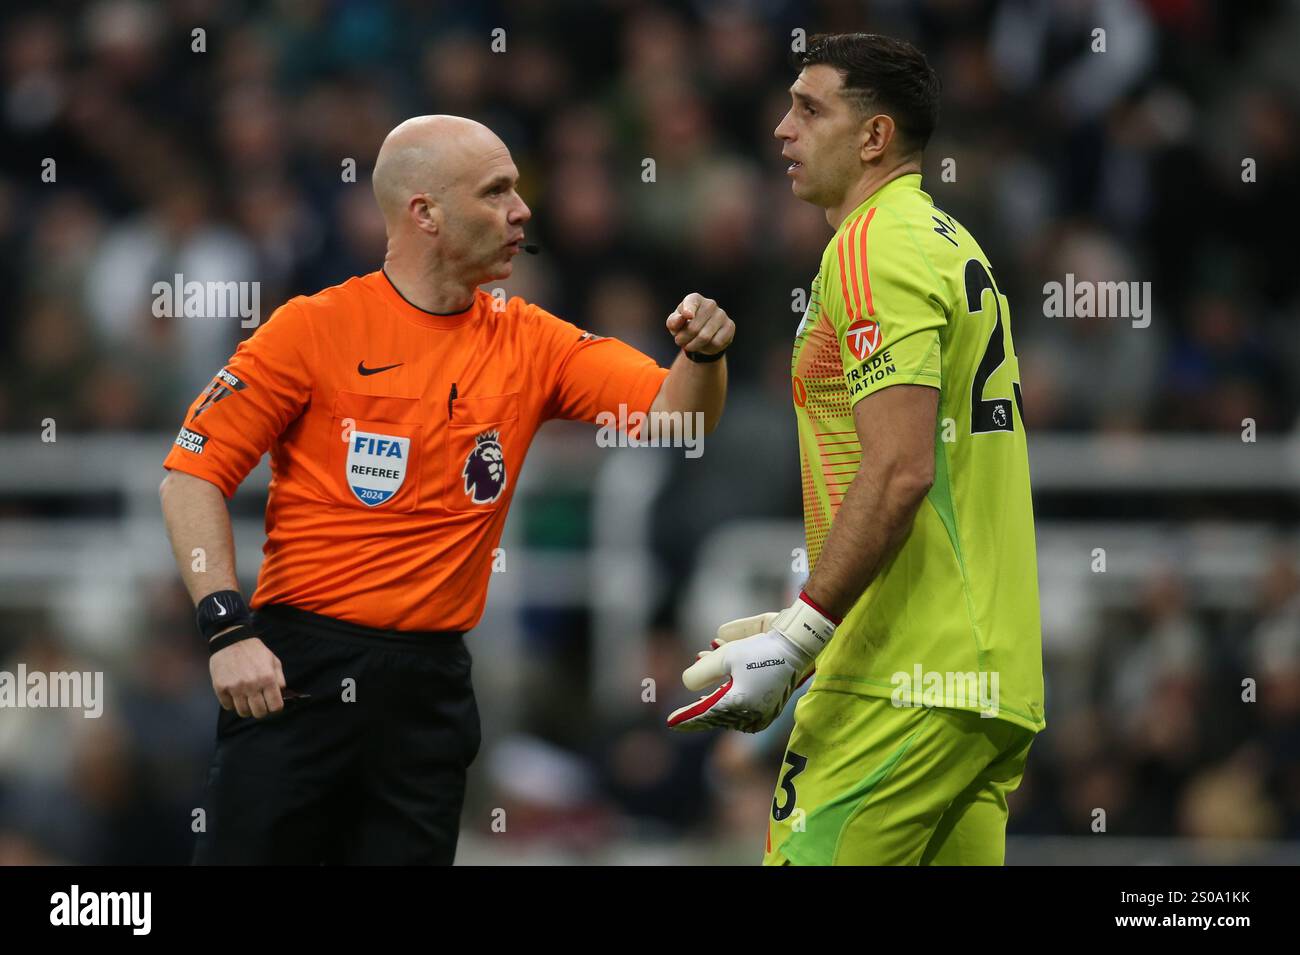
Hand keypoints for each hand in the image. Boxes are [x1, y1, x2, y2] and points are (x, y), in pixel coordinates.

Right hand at [209, 630, 285, 718]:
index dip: (275, 707)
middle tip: (259, 703)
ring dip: (246, 709)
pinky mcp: (221, 688)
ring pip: (243, 712)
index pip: (275, 707)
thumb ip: (280, 679)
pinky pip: (227, 706)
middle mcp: (252, 685)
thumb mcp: (273, 661)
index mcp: (268, 678)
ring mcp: (235, 688)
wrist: (231, 640)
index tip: (272, 704)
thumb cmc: (254, 651)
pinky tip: (234, 694)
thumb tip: (281, 695)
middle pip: (259, 713)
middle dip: (261, 710)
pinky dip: (231, 704)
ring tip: (246, 699)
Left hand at [666, 293, 734, 356]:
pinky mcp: (730, 326)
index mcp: (694, 299)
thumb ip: (674, 321)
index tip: (688, 316)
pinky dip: (707, 348)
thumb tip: (681, 318)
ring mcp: (721, 314)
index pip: (691, 303)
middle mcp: (710, 304)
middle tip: (679, 342)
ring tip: (689, 346)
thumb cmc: (685, 326)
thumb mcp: (674, 324)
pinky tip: (705, 345)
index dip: (689, 310)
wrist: (701, 336)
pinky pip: (716, 343)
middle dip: (683, 339)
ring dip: (693, 346)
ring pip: (705, 337)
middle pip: (694, 328)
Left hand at [666, 594, 837, 732]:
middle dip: (702, 700)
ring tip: (702, 656)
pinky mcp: (771, 698)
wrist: (797, 643)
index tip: (671, 722)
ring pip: (730, 700)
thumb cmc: (760, 651)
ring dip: (716, 682)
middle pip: (719, 710)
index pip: (707, 715)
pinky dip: (732, 681)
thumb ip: (701, 673)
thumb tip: (689, 685)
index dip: (687, 718)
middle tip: (684, 709)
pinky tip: (719, 650)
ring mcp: (763, 707)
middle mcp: (752, 712)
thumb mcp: (725, 658)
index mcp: (740, 707)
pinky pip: (744, 695)